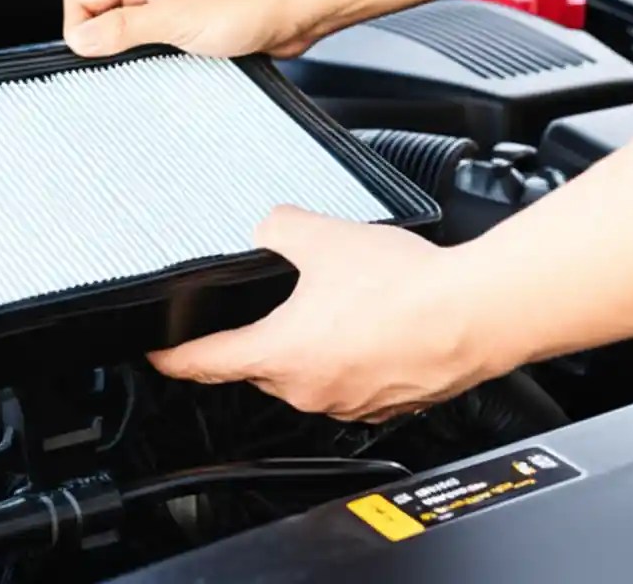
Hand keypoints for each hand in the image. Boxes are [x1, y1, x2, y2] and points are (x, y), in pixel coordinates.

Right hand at [62, 0, 319, 58]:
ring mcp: (170, 4)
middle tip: (128, 63)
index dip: (79, 29)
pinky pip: (156, 46)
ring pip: (128, 35)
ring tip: (161, 61)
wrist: (296, 7)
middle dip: (107, 45)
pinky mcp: (188, 25)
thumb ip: (124, 30)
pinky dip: (159, 60)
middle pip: (101, 17)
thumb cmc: (249, 0)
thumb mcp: (175, 19)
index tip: (94, 56)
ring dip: (137, 55)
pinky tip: (176, 66)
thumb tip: (82, 40)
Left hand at [148, 206, 517, 422]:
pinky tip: (371, 328)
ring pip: (305, 376)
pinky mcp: (383, 406)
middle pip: (256, 367)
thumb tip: (269, 226)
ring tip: (338, 309)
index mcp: (277, 353)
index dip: (171, 358)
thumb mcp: (320, 237)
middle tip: (275, 305)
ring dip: (310, 348)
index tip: (157, 356)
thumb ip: (277, 228)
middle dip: (256, 339)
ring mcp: (345, 404)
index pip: (202, 364)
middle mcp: (305, 390)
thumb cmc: (405, 288)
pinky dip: (349, 360)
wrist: (475, 314)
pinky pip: (348, 384)